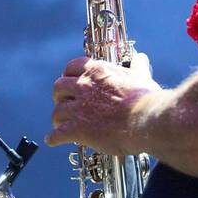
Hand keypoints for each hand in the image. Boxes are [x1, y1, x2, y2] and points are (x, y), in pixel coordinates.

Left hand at [46, 52, 162, 155]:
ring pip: (57, 111)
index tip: (69, 81)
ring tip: (60, 124)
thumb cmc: (145, 99)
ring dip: (57, 118)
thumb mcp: (141, 77)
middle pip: (59, 87)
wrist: (145, 120)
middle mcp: (83, 86)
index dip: (68, 75)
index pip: (72, 67)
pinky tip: (52, 140)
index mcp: (96, 71)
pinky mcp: (77, 129)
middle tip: (64, 103)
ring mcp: (78, 108)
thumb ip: (137, 67)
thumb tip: (141, 57)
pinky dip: (53, 138)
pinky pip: (57, 134)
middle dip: (59, 96)